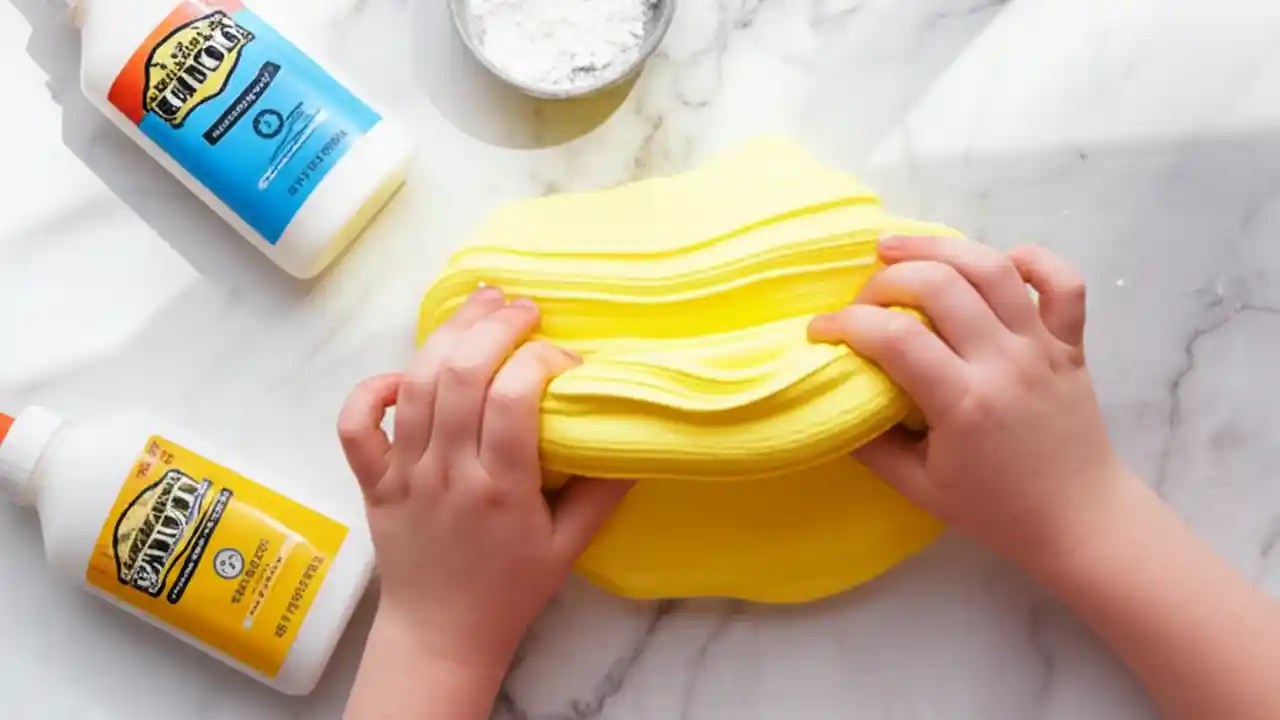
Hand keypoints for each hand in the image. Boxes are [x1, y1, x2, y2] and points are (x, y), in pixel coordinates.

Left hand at [338, 287, 632, 671]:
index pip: (514, 398)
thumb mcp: (571, 546)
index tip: (566, 358)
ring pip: (415, 386)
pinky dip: (372, 389)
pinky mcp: (374, 481)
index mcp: (501, 490)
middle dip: (494, 327)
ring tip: (479, 304)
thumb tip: (633, 436)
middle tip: (524, 308)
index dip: (540, 359)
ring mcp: (405, 475)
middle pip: (462, 376)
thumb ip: (603, 491)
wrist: (442, 634)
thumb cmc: (511, 588)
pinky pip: (357, 426)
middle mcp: (449, 474)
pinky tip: (404, 371)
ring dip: (447, 334)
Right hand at [810, 236, 1134, 566]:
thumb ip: (871, 446)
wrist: (1081, 521)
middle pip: (940, 285)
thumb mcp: (918, 490)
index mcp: (964, 403)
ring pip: (993, 268)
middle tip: (861, 300)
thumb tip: (831, 403)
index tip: (820, 332)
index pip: (895, 338)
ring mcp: (1042, 347)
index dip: (846, 324)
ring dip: (939, 247)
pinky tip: (996, 263)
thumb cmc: (996, 510)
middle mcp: (1005, 363)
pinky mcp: (1071, 343)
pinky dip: (1031, 259)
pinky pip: (1062, 281)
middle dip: (885, 280)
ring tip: (898, 248)